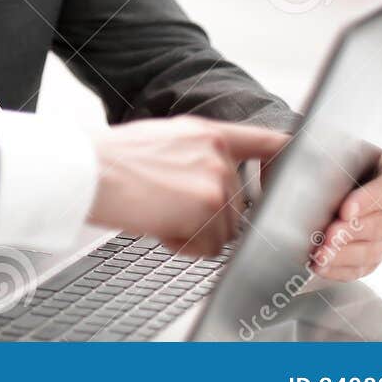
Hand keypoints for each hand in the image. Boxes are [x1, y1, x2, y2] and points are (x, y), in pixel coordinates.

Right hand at [86, 116, 288, 256]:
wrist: (89, 171)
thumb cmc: (113, 159)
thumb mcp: (164, 139)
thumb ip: (199, 152)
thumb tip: (219, 177)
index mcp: (208, 134)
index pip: (268, 142)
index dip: (285, 160)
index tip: (291, 176)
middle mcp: (218, 156)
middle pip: (237, 207)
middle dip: (206, 219)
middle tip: (167, 208)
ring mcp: (216, 183)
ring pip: (223, 231)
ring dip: (192, 234)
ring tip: (158, 214)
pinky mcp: (206, 210)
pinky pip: (208, 248)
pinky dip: (183, 246)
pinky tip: (158, 226)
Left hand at [310, 81, 381, 279]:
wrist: (308, 178)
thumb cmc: (329, 152)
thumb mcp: (344, 128)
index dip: (374, 199)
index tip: (347, 207)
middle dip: (358, 231)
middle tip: (328, 234)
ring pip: (377, 250)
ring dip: (347, 254)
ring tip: (318, 253)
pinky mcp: (370, 256)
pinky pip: (362, 269)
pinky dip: (341, 269)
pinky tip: (321, 265)